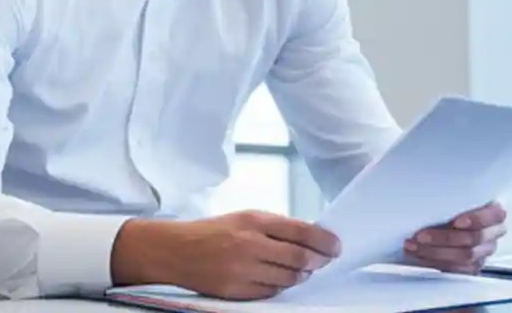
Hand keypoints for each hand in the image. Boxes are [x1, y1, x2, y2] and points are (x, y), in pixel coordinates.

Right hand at [111, 210, 340, 299]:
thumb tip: (310, 237)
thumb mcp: (245, 218)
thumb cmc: (214, 232)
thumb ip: (276, 227)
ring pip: (287, 279)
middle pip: (299, 258)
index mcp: (254, 221)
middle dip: (318, 261)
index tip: (336, 246)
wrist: (175, 251)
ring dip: (301, 276)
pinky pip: (269, 293)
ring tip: (304, 271)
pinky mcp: (235, 291)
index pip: (301, 231)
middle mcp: (249, 244)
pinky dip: (281, 287)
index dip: (324, 241)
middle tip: (325, 261)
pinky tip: (282, 280)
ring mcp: (242, 270)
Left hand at [404, 201, 507, 274]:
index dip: (476, 220)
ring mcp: (483, 252)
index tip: (456, 221)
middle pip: (474, 239)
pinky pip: (456, 270)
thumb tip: (429, 181)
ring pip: (464, 257)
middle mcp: (493, 233)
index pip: (494, 216)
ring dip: (434, 252)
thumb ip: (453, 193)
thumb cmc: (455, 206)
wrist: (450, 222)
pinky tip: (419, 254)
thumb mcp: (458, 195)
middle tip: (421, 235)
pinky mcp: (472, 267)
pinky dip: (434, 262)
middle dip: (444, 238)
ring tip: (414, 245)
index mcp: (495, 212)